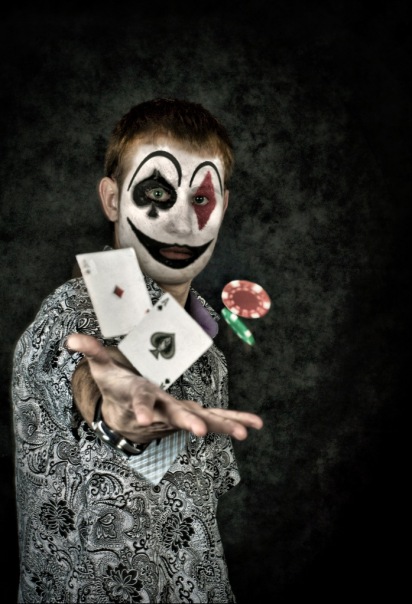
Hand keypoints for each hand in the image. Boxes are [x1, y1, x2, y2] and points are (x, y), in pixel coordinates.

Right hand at [67, 333, 262, 442]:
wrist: (125, 418)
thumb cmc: (115, 388)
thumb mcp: (101, 368)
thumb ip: (91, 352)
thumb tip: (72, 339)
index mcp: (139, 397)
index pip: (139, 402)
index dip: (140, 408)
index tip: (142, 419)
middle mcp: (160, 410)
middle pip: (174, 415)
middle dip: (187, 422)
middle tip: (200, 432)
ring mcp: (177, 415)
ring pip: (202, 420)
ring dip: (223, 425)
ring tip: (245, 432)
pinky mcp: (191, 415)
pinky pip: (215, 418)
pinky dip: (233, 420)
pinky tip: (255, 425)